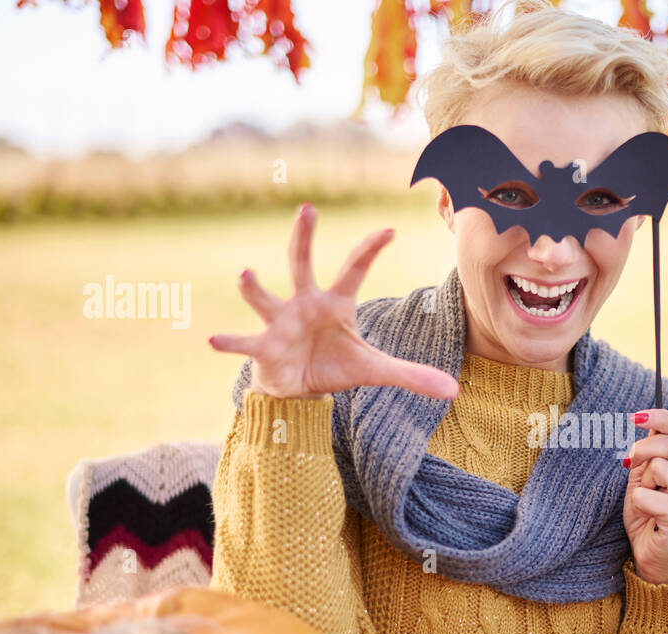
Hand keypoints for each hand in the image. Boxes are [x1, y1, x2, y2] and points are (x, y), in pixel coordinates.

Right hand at [208, 204, 459, 400]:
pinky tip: (213, 340)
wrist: (298, 388)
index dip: (370, 250)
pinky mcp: (263, 347)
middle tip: (308, 208)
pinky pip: (245, 343)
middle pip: (301, 263)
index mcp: (335, 303)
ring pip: (266, 297)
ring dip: (254, 288)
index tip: (389, 229)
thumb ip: (412, 376)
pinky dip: (231, 342)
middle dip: (303, 237)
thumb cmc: (335, 365)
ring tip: (244, 273)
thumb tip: (454, 391)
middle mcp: (305, 303)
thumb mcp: (375, 371)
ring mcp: (280, 322)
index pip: (355, 270)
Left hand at [621, 409, 667, 584]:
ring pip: (658, 467)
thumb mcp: (645, 479)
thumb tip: (647, 422)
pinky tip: (649, 517)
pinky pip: (646, 494)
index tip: (634, 417)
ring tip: (648, 500)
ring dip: (642, 483)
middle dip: (641, 449)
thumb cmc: (650, 517)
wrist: (654, 557)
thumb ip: (650, 454)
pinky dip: (638, 503)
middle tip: (628, 462)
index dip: (658, 416)